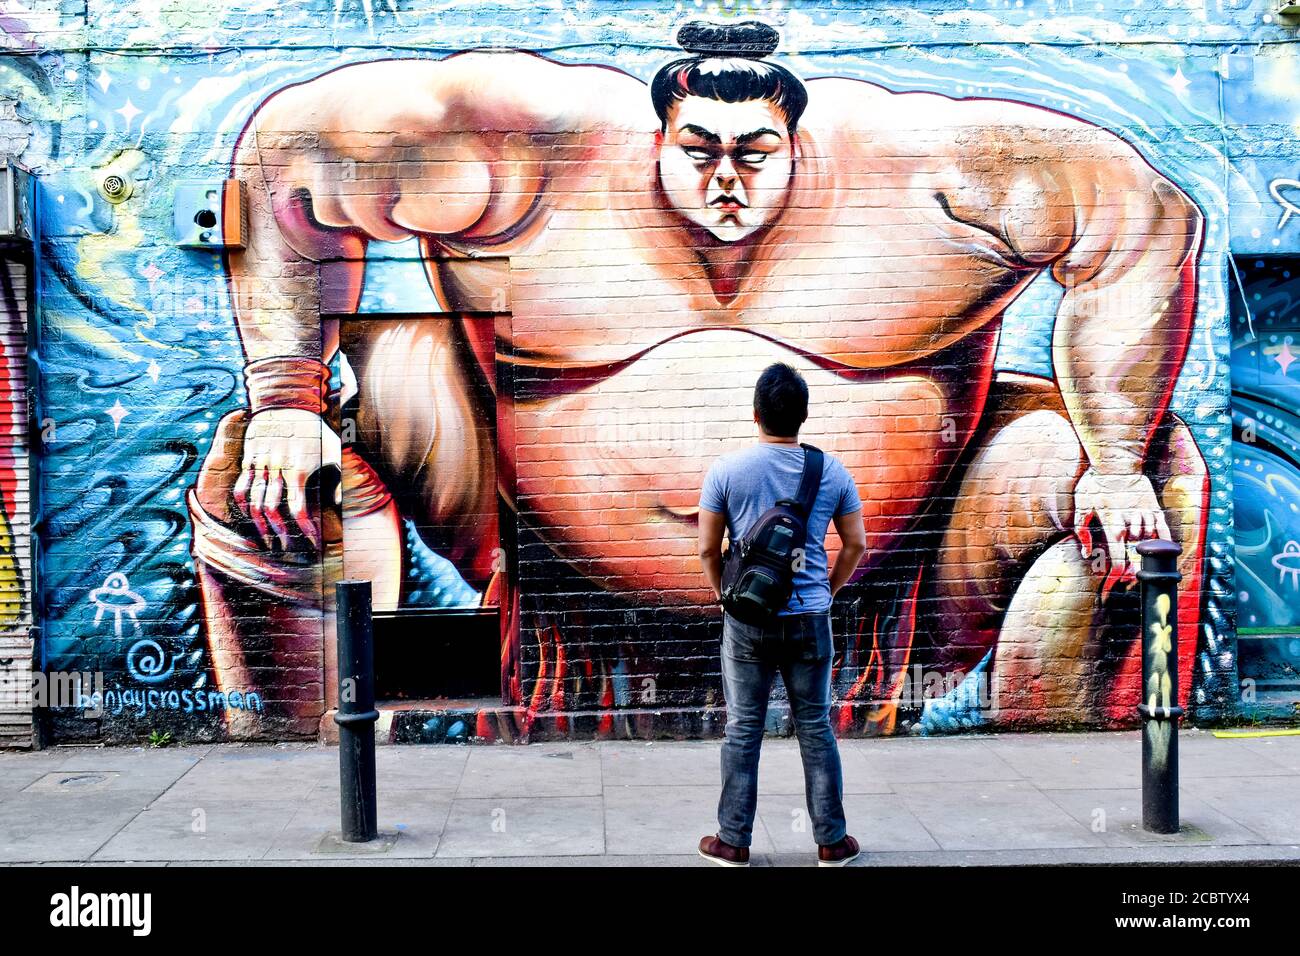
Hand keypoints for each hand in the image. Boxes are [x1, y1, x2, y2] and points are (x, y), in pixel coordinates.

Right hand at [233, 408, 328, 551]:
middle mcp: (277, 468)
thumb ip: (338, 479)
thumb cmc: (316, 431)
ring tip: (267, 540)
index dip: (304, 529)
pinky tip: (250, 518)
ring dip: (259, 525)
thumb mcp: (334, 452)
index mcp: (299, 469)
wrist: (287, 403)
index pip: (299, 509)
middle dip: (279, 533)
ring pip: (253, 502)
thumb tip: (339, 506)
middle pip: (272, 510)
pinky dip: (243, 506)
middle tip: (285, 548)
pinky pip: (241, 487)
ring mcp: (260, 464)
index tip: (311, 543)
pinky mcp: (248, 460)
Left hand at [1072, 468, 1170, 597]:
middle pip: (1136, 550)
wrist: (1116, 461)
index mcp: (1112, 524)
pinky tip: (1164, 549)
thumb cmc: (1094, 483)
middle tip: (1132, 574)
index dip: (1120, 569)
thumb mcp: (1082, 505)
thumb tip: (1087, 552)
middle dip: (1134, 564)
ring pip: (1149, 539)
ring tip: (1137, 551)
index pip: (1119, 554)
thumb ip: (1083, 530)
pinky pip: (1163, 527)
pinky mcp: (1154, 506)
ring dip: (1144, 548)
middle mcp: (1130, 521)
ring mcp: (1145, 514)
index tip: (1119, 577)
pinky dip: (1165, 540)